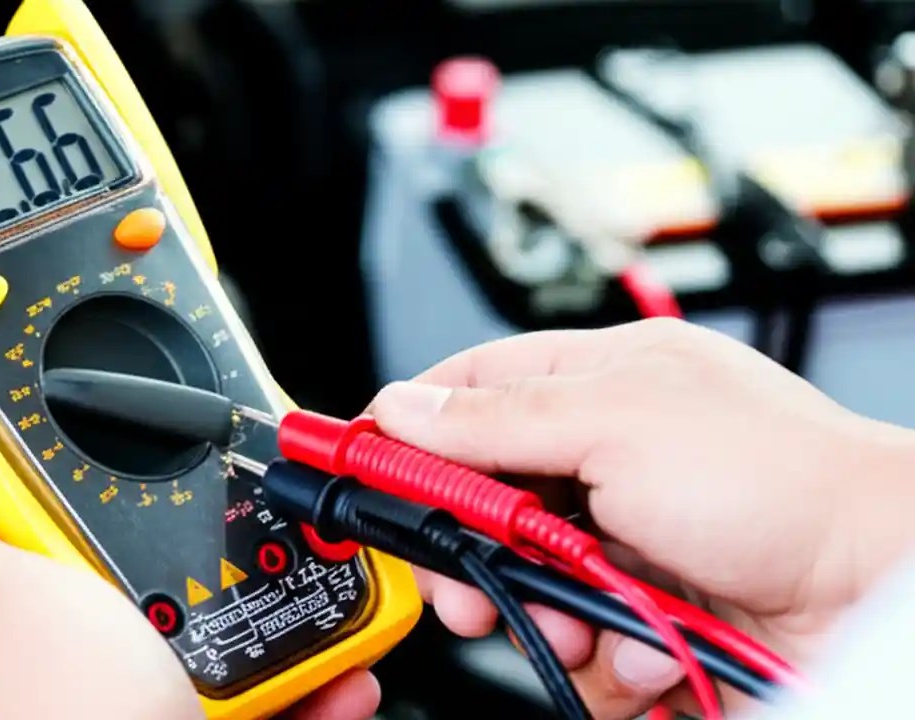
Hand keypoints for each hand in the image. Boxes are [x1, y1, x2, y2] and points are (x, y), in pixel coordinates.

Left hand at [0, 472, 379, 719]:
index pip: (5, 543)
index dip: (54, 500)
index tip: (115, 471)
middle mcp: (49, 684)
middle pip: (117, 588)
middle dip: (175, 564)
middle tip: (214, 547)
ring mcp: (124, 718)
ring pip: (199, 648)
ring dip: (264, 623)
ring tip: (306, 601)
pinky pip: (253, 707)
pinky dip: (299, 691)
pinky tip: (330, 677)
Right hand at [369, 318, 914, 718]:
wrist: (878, 581)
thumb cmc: (781, 478)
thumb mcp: (616, 424)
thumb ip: (497, 420)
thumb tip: (403, 408)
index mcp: (594, 381)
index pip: (465, 393)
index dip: (406, 432)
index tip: (363, 472)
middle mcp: (605, 452)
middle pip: (482, 500)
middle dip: (473, 552)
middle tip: (467, 583)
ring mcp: (625, 531)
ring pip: (523, 581)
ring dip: (544, 613)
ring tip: (588, 616)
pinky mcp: (645, 602)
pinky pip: (578, 635)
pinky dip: (603, 650)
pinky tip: (645, 636)